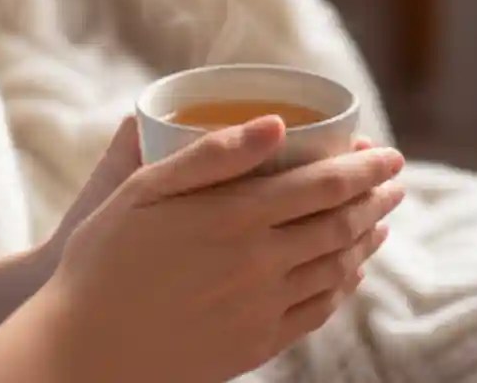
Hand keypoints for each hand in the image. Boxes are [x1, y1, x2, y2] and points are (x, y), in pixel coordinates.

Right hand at [36, 116, 405, 381]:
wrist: (80, 353)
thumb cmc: (101, 262)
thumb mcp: (143, 191)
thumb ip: (213, 155)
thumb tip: (277, 122)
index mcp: (237, 217)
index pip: (326, 185)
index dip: (367, 168)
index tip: (390, 155)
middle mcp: (261, 262)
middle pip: (341, 224)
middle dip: (377, 199)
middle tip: (396, 184)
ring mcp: (262, 308)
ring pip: (337, 268)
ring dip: (366, 240)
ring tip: (380, 223)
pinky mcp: (257, 345)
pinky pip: (317, 312)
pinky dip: (344, 288)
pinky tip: (348, 275)